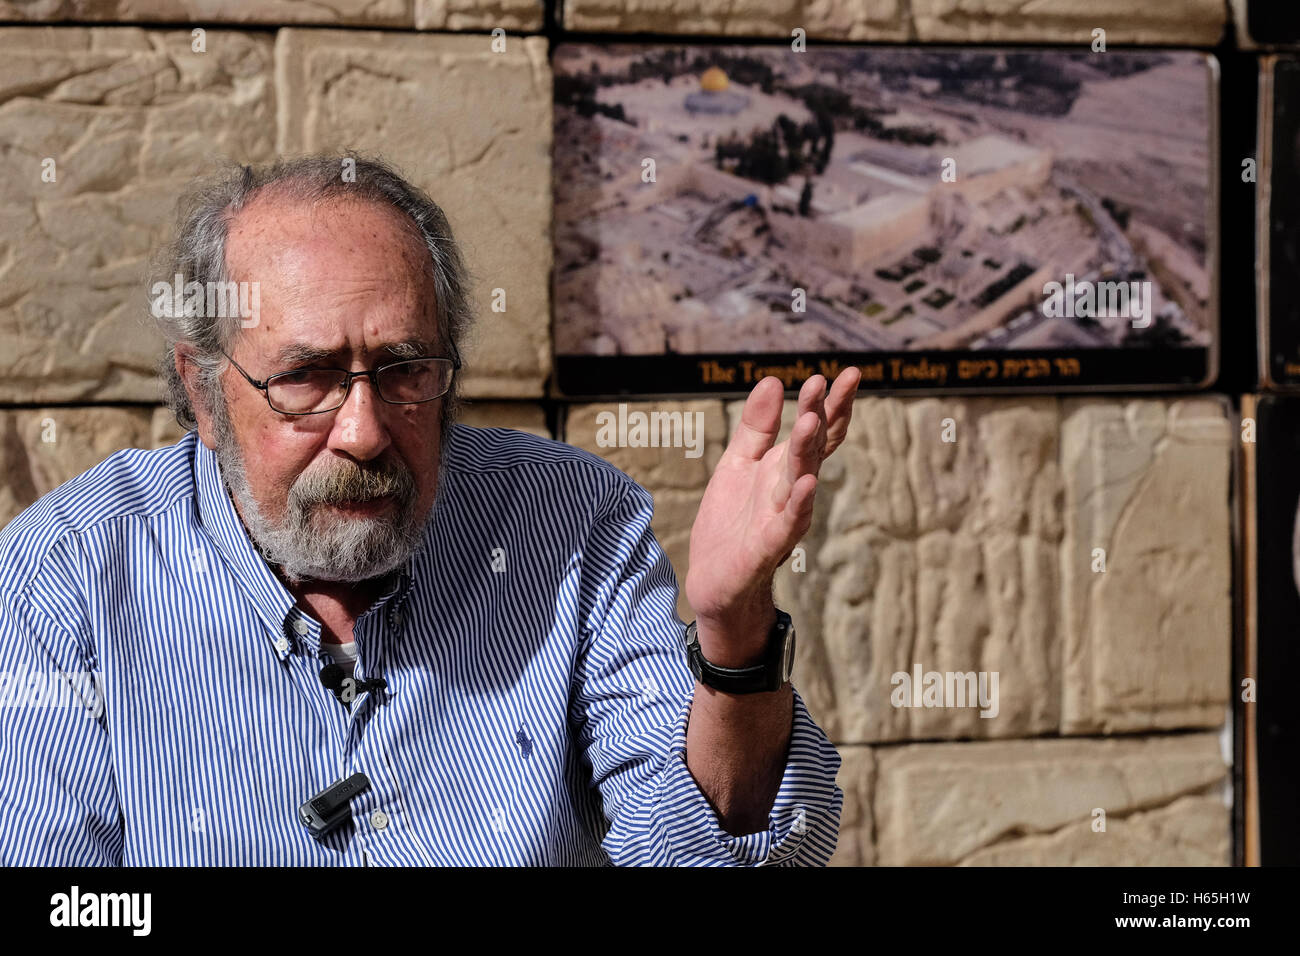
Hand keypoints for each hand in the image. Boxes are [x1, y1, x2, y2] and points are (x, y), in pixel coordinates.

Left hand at [685, 368, 859, 661]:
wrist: (714, 579)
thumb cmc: (731, 522)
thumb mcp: (738, 464)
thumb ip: (756, 427)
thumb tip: (771, 380)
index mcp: (785, 468)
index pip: (816, 432)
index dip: (828, 404)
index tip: (838, 374)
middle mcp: (793, 489)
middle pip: (812, 448)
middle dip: (820, 416)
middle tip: (824, 383)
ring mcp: (785, 516)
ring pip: (800, 478)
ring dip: (807, 450)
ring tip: (811, 420)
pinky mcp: (769, 544)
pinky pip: (789, 521)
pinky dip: (800, 502)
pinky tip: (808, 482)